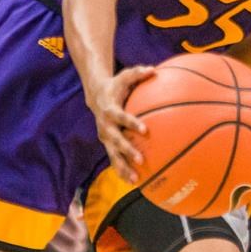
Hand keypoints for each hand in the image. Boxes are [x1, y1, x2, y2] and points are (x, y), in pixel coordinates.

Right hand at [91, 66, 154, 182]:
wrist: (97, 95)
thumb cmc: (117, 85)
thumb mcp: (125, 75)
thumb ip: (138, 73)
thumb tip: (154, 69)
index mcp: (110, 109)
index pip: (121, 117)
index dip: (131, 123)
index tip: (145, 130)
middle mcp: (105, 125)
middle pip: (115, 140)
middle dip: (127, 150)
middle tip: (141, 159)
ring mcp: (105, 137)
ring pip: (113, 155)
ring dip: (123, 167)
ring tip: (135, 179)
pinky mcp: (107, 144)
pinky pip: (114, 159)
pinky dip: (122, 170)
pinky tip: (133, 182)